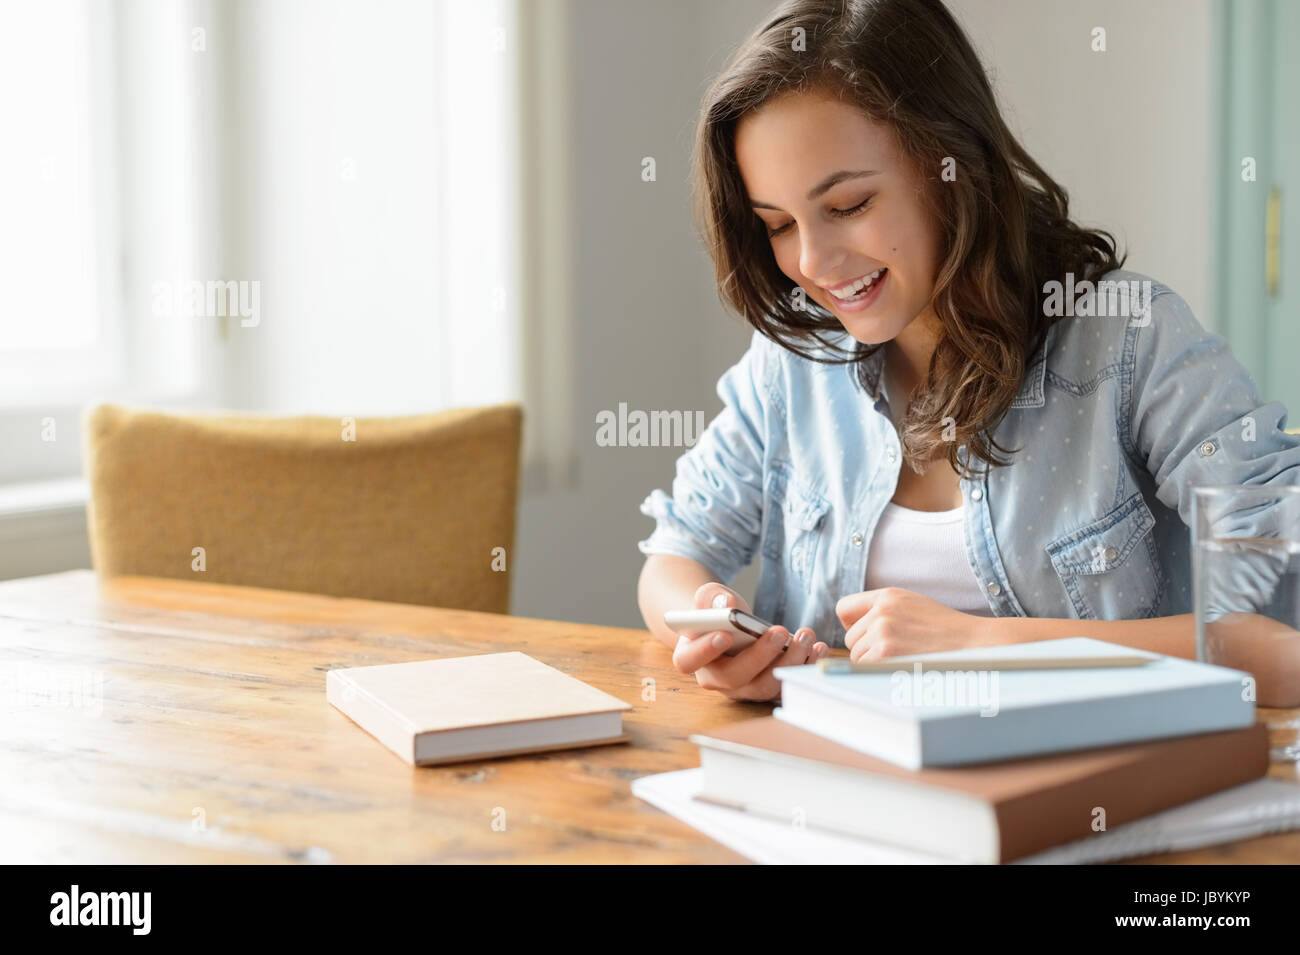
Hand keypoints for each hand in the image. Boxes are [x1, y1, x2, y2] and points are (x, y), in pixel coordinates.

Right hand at [671, 582, 829, 701]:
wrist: (730, 625)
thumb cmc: (717, 611)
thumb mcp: (710, 597)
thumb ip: (710, 598)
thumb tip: (726, 605)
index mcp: (690, 655)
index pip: (689, 660)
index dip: (705, 650)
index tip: (726, 634)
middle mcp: (714, 679)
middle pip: (734, 678)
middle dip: (761, 656)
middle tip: (781, 631)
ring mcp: (742, 688)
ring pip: (765, 687)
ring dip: (789, 662)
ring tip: (806, 636)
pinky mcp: (766, 689)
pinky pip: (786, 686)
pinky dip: (804, 668)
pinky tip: (818, 648)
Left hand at [836, 587, 991, 661]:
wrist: (975, 645)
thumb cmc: (944, 630)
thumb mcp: (912, 606)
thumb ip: (881, 610)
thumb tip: (849, 630)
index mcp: (888, 596)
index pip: (843, 608)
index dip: (852, 624)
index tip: (866, 634)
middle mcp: (881, 610)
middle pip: (850, 637)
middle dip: (866, 648)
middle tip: (897, 651)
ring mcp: (882, 632)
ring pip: (856, 656)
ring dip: (874, 663)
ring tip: (904, 659)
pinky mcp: (885, 654)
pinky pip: (864, 669)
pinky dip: (879, 673)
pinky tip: (902, 668)